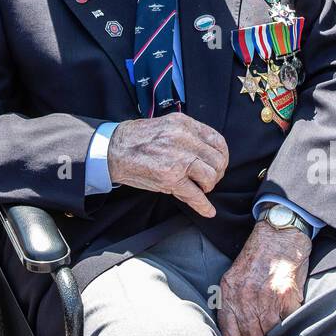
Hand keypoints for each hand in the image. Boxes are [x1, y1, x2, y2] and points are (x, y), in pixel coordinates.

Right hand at [107, 112, 229, 217]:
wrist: (114, 149)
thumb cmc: (137, 138)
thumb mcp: (166, 125)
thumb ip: (188, 135)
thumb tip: (207, 151)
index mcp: (184, 124)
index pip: (217, 140)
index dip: (222, 155)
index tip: (219, 162)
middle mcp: (184, 139)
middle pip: (217, 160)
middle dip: (217, 172)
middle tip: (208, 178)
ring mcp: (178, 159)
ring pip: (210, 176)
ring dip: (208, 185)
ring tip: (200, 188)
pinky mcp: (170, 178)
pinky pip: (195, 195)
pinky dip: (204, 206)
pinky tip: (208, 211)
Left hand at [218, 220, 310, 335]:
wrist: (278, 235)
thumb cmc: (258, 256)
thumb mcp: (235, 276)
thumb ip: (230, 303)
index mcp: (229, 290)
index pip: (229, 332)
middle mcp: (245, 295)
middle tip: (263, 327)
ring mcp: (265, 296)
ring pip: (268, 332)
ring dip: (272, 328)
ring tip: (274, 315)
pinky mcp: (285, 295)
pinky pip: (285, 322)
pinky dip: (287, 320)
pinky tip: (285, 308)